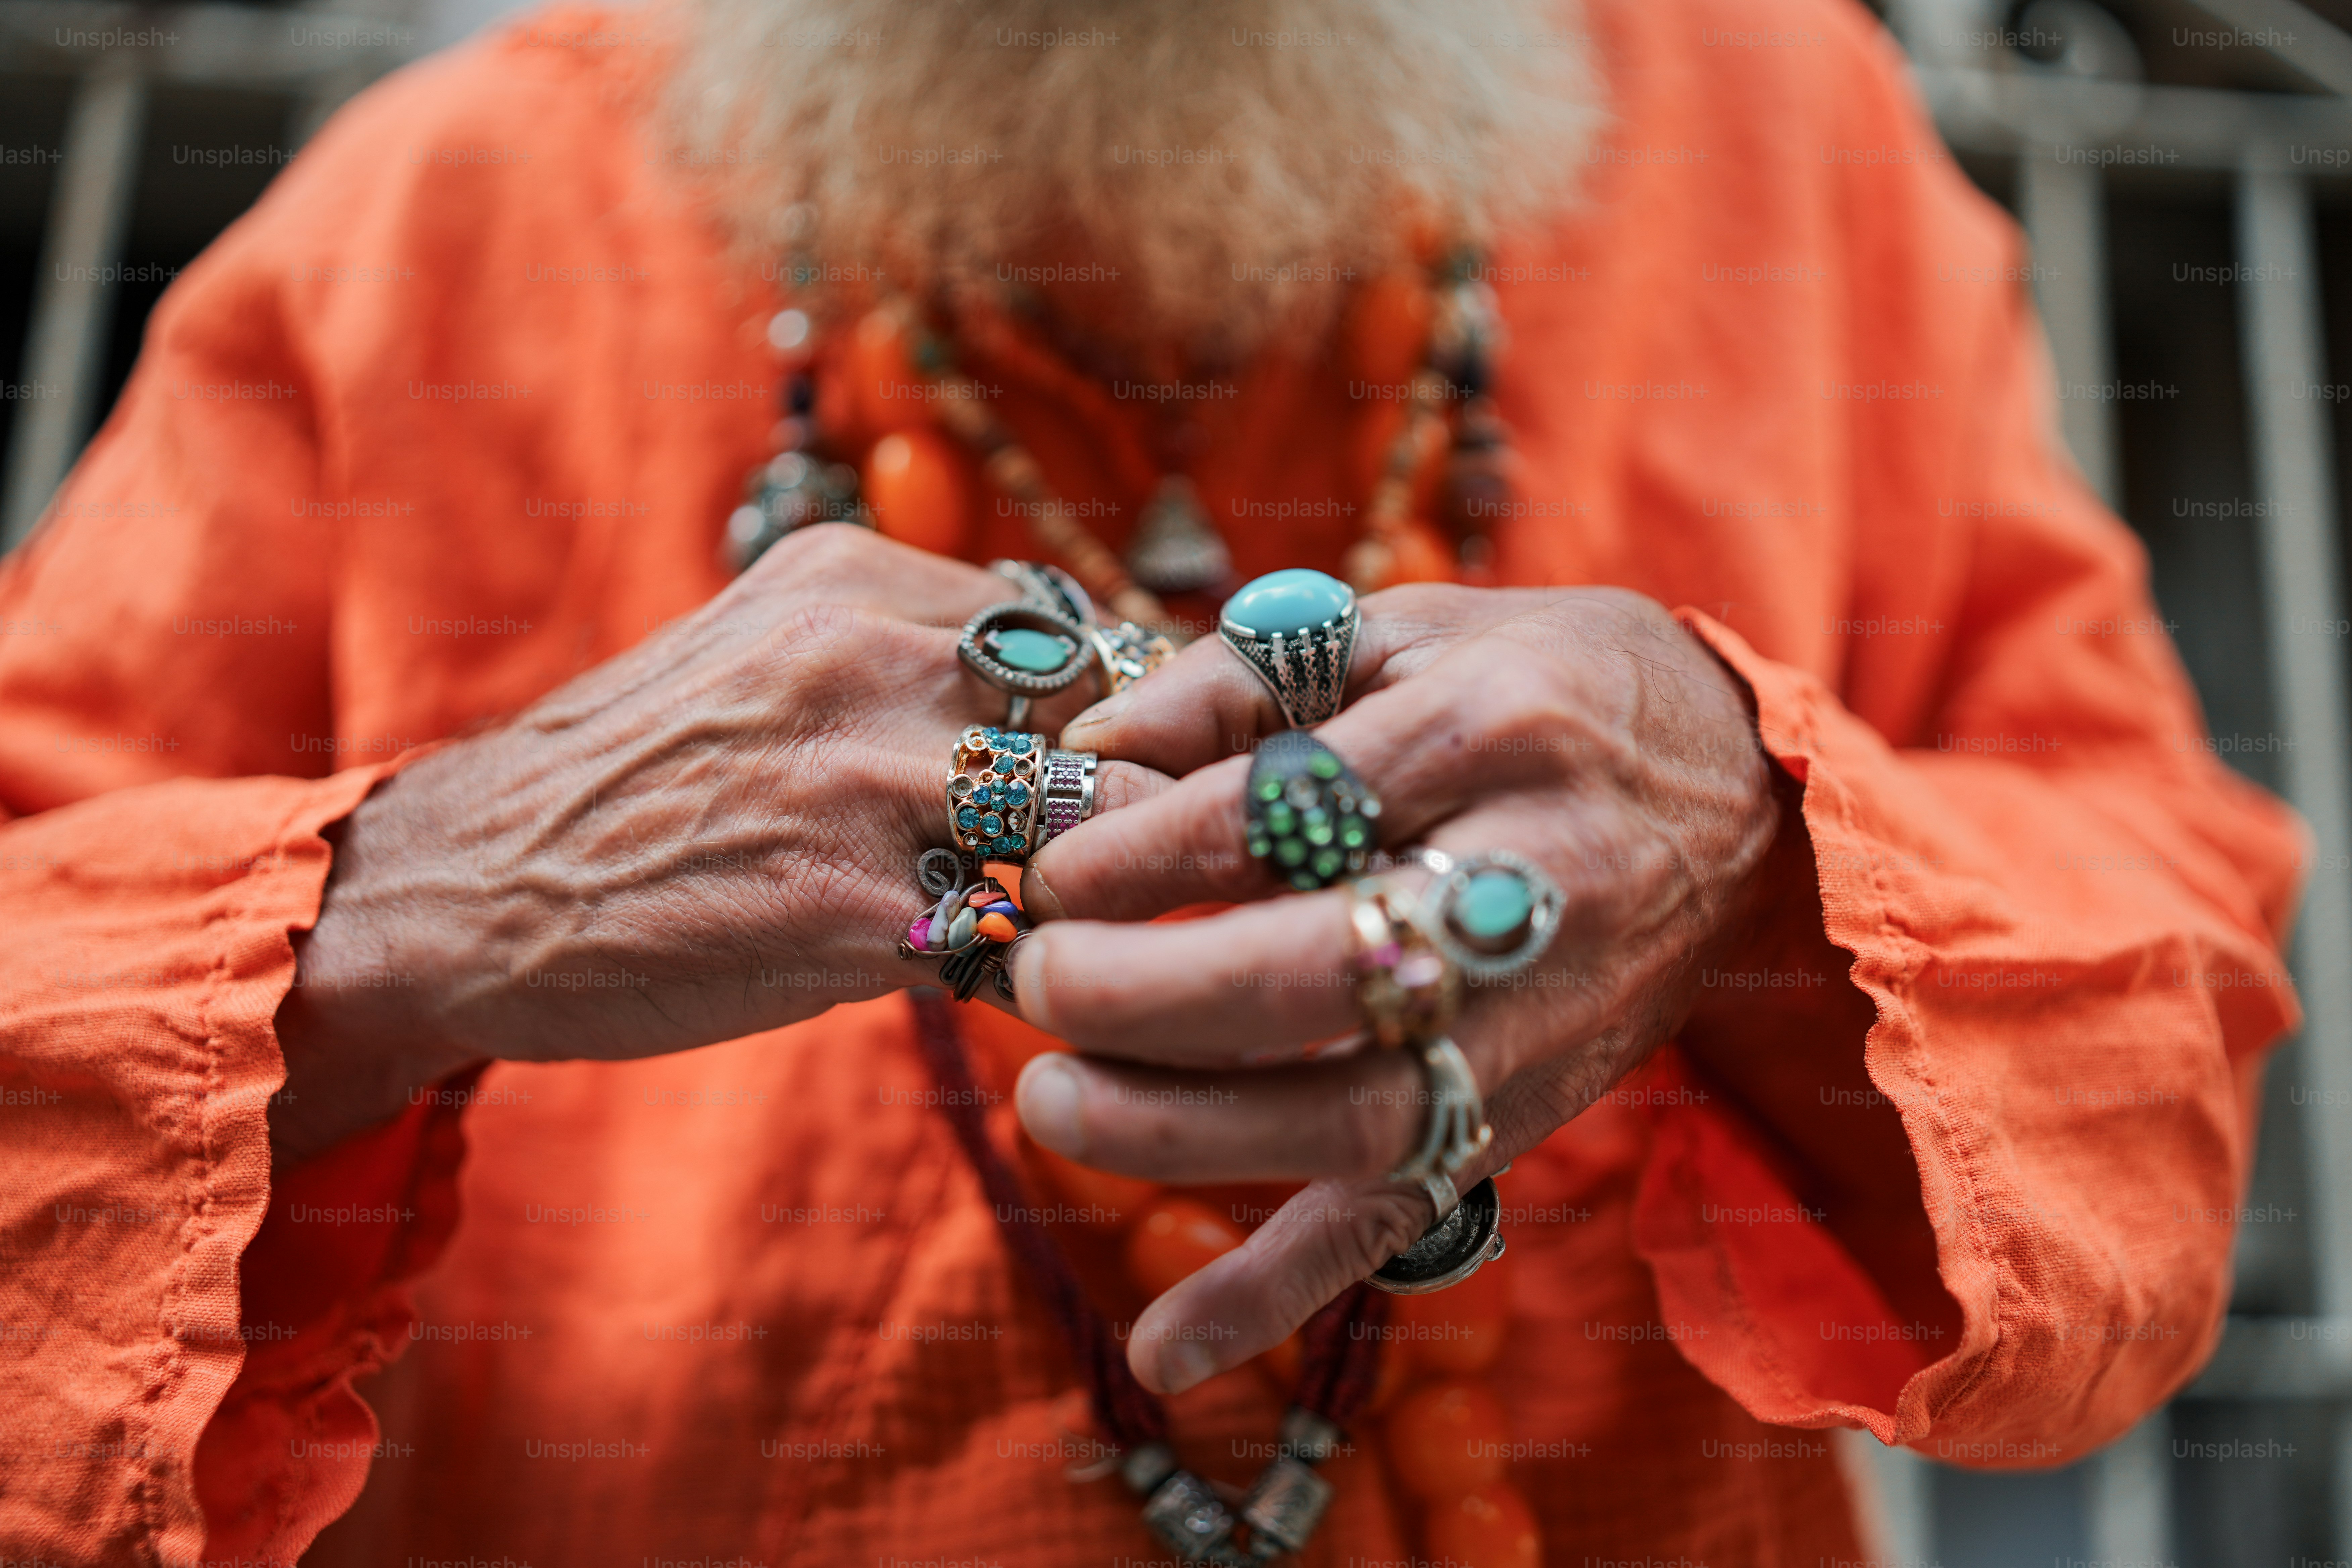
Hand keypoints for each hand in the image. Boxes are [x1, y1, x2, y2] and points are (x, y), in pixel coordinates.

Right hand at [272, 525, 1130, 1162]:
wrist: (472, 888)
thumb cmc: (646, 779)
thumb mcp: (772, 649)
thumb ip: (910, 644)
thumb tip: (1069, 665)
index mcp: (856, 579)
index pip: (1082, 630)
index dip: (1127, 717)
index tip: (1128, 773)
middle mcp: (872, 657)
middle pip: (1111, 722)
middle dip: (1138, 803)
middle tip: (1130, 861)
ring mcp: (866, 785)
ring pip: (1089, 833)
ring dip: (1099, 893)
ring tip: (1068, 924)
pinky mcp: (855, 914)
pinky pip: (1017, 942)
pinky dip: (1027, 970)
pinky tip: (989, 981)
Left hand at [1002, 585, 1782, 1392]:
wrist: (1745, 787)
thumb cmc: (1549, 689)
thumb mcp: (1410, 629)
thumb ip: (1242, 680)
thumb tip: (1082, 749)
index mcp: (1486, 732)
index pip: (1289, 815)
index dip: (1146, 855)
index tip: (1053, 875)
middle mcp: (1526, 884)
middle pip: (1319, 975)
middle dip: (1149, 996)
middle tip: (1038, 984)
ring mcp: (1537, 1022)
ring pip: (1351, 1117)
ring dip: (1180, 1133)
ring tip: (1050, 1102)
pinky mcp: (1529, 1113)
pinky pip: (1398, 1219)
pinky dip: (1275, 1293)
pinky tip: (1164, 1351)